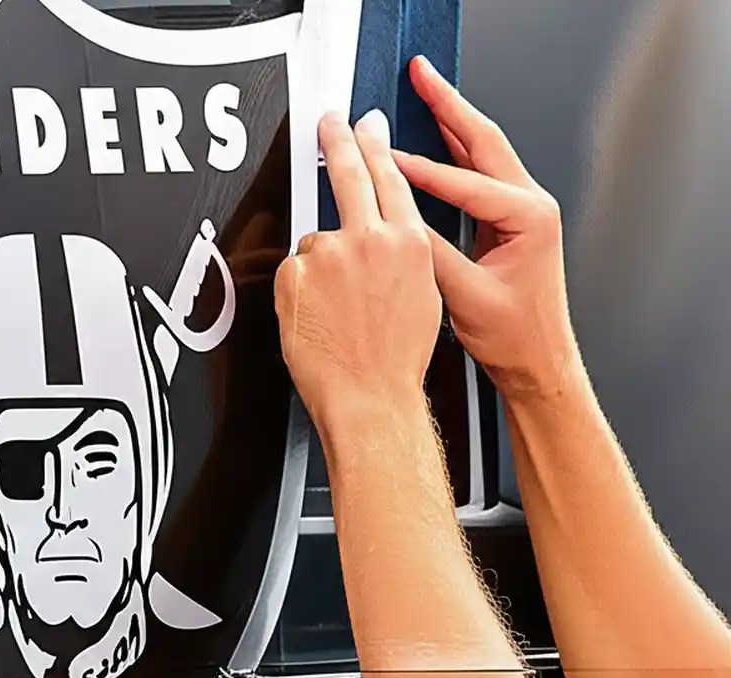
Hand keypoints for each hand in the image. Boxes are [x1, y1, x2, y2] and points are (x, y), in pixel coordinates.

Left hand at [275, 110, 440, 424]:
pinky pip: (293, 272)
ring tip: (334, 310)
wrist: (371, 398)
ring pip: (316, 242)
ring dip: (318, 269)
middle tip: (329, 120)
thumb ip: (399, 257)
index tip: (368, 125)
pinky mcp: (297, 271)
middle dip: (338, 139)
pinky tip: (315, 318)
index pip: (390, 178)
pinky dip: (299, 292)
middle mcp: (372, 239)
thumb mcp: (421, 296)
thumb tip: (377, 240)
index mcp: (411, 244)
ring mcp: (331, 253)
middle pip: (350, 173)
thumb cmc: (394, 362)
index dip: (376, 146)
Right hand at [393, 56, 579, 401]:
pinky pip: (477, 171)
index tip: (381, 156)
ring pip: (482, 149)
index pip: (462, 181)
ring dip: (452, 117)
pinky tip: (435, 136)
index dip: (416, 168)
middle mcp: (531, 205)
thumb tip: (396, 223)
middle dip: (448, 103)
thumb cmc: (515, 336)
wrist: (538, 360)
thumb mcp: (463, 296)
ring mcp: (523, 209)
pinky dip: (453, 149)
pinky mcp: (509, 218)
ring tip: (426, 91)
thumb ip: (428, 253)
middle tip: (421, 75)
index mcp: (528, 218)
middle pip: (483, 139)